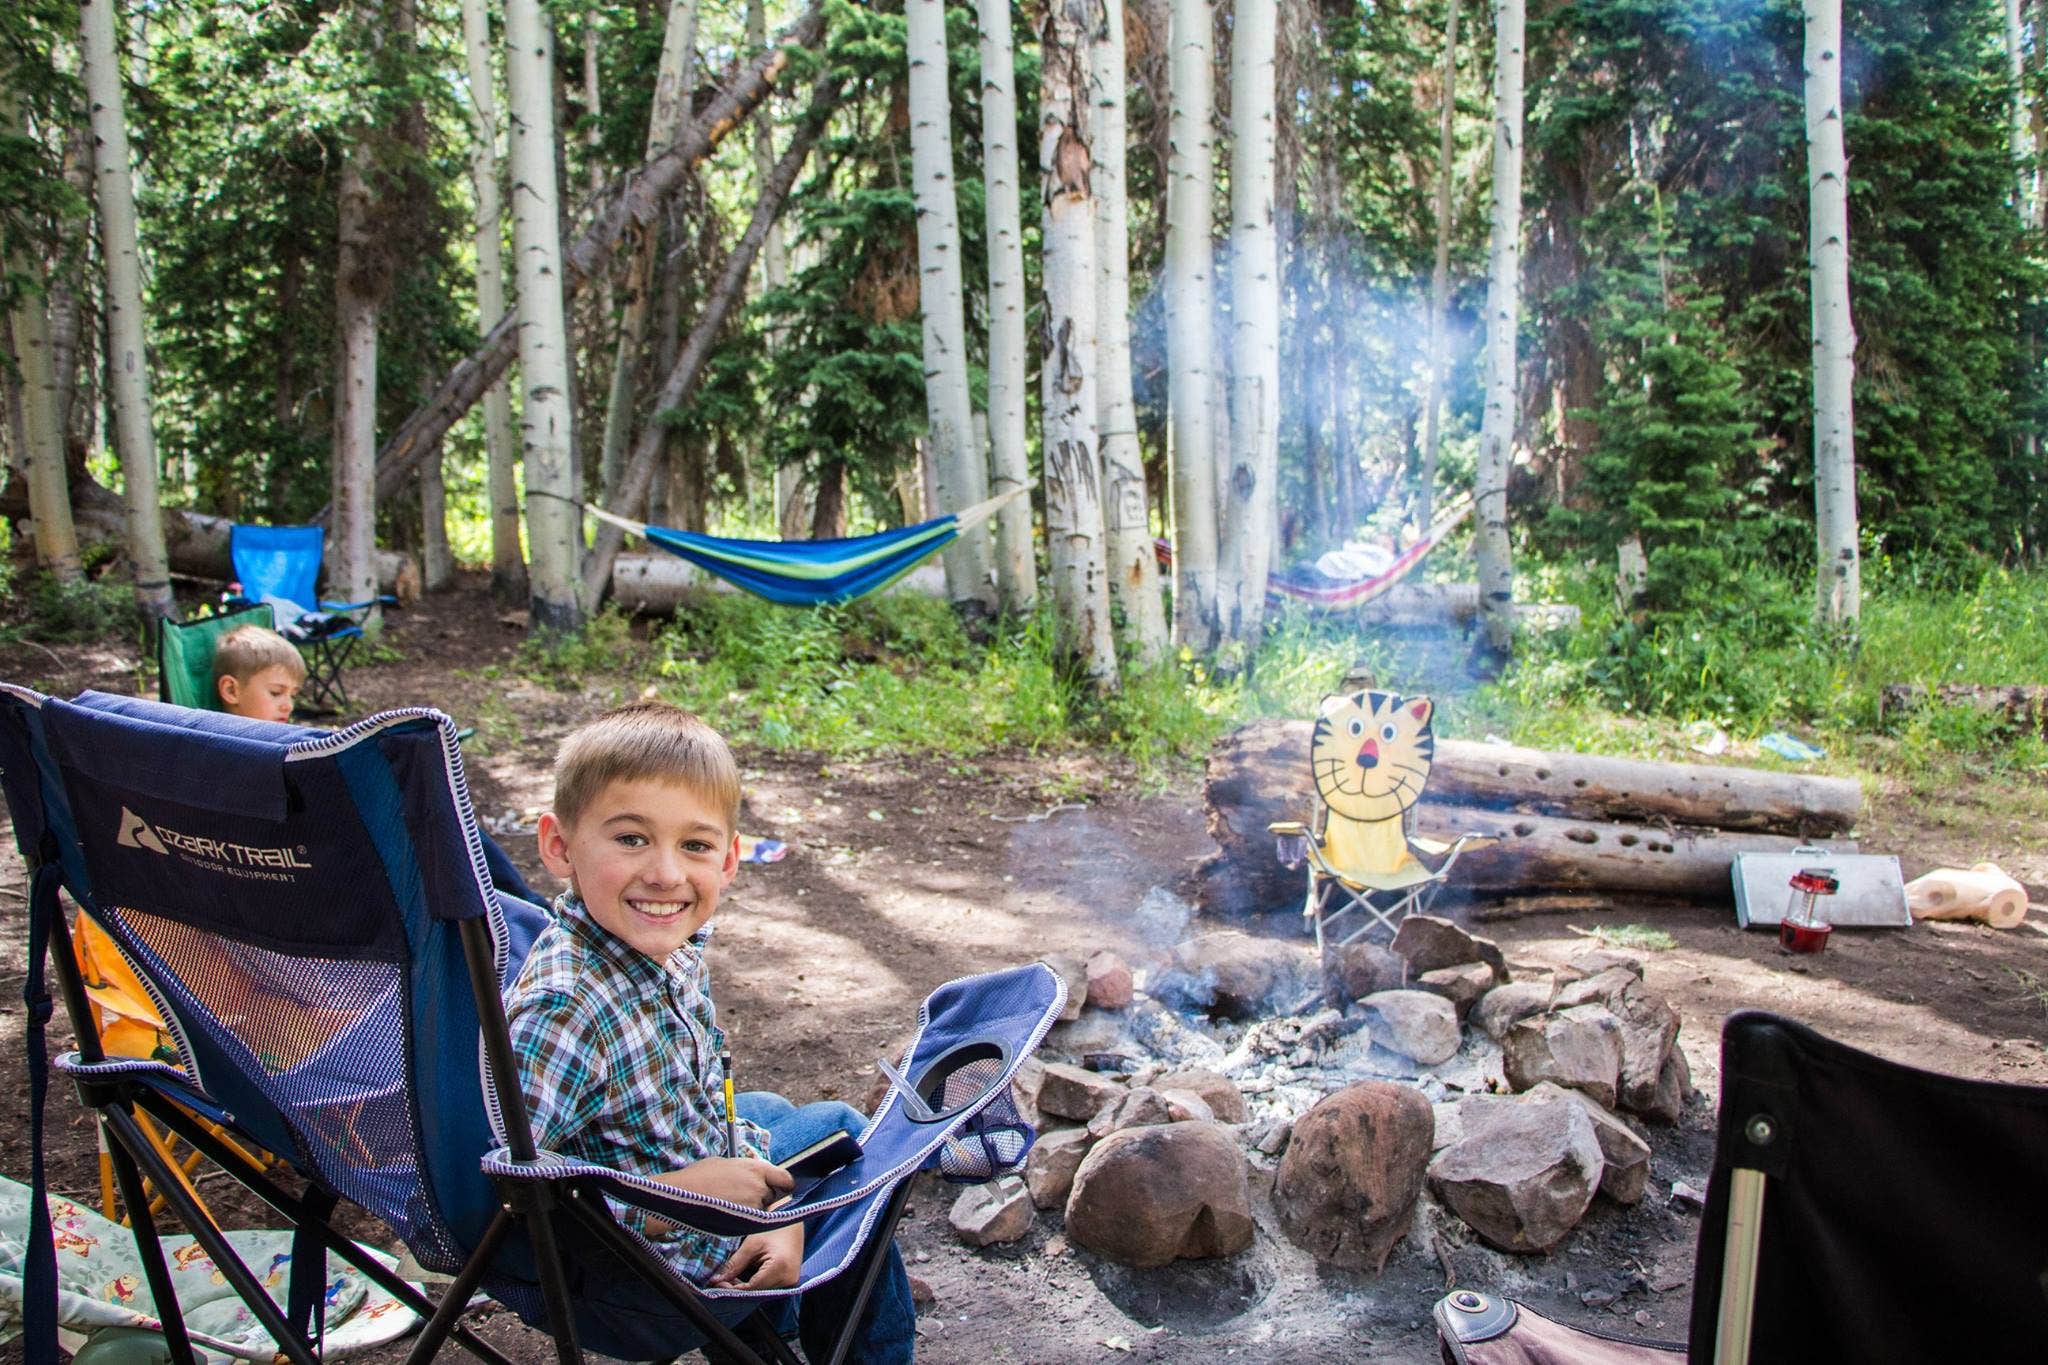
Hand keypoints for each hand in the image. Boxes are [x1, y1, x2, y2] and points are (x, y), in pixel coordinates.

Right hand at [654, 1157, 793, 1208]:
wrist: (679, 1197)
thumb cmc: (699, 1177)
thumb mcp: (725, 1163)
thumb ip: (745, 1169)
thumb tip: (754, 1172)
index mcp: (756, 1168)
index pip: (786, 1179)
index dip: (782, 1185)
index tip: (778, 1188)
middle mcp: (759, 1187)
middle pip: (771, 1196)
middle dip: (762, 1198)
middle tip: (741, 1196)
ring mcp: (752, 1207)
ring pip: (760, 1211)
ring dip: (750, 1210)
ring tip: (728, 1204)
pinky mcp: (743, 1223)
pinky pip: (749, 1222)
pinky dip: (742, 1220)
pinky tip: (725, 1214)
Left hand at [708, 1224, 803, 1290]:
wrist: (792, 1219)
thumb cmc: (772, 1227)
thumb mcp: (751, 1244)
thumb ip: (735, 1264)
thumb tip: (717, 1280)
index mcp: (780, 1267)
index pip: (752, 1287)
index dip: (733, 1288)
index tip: (716, 1285)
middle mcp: (788, 1279)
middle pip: (757, 1291)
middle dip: (737, 1289)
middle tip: (719, 1282)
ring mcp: (791, 1281)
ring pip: (762, 1291)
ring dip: (745, 1288)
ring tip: (729, 1279)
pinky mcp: (790, 1280)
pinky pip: (768, 1287)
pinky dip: (754, 1284)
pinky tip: (742, 1279)